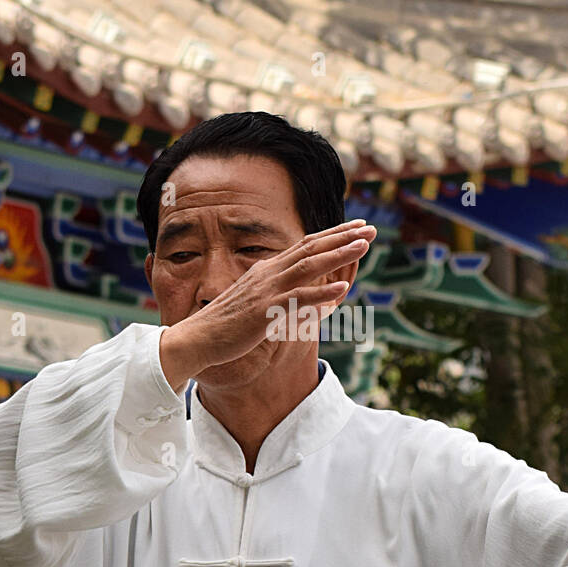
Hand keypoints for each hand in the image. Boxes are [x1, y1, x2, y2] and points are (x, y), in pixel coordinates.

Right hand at [158, 219, 375, 388]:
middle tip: (370, 229)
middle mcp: (269, 274)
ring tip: (363, 246)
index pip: (305, 246)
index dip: (333, 235)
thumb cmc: (227, 325)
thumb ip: (279, 295)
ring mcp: (267, 291)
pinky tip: (341, 289)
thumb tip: (306, 300)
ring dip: (337, 255)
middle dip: (343, 237)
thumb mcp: (256, 302)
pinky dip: (320, 293)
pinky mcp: (264, 311)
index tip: (356, 228)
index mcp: (268, 270)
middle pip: (311, 248)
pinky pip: (297, 299)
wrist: (198, 338)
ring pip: (308, 267)